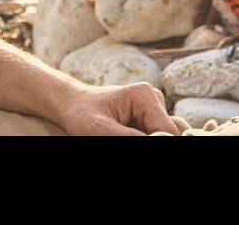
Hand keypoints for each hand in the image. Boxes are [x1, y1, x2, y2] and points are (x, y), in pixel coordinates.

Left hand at [51, 81, 177, 135]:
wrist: (71, 105)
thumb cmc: (81, 114)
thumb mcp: (100, 130)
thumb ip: (131, 139)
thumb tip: (161, 140)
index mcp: (145, 96)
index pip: (166, 131)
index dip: (156, 142)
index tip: (125, 139)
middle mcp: (153, 99)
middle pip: (166, 134)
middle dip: (150, 141)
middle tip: (116, 136)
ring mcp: (151, 108)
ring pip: (160, 136)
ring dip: (144, 140)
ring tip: (115, 135)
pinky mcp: (147, 118)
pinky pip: (152, 135)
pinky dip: (141, 138)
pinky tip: (120, 135)